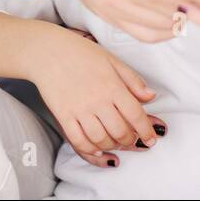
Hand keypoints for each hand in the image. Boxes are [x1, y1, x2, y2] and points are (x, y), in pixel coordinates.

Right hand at [30, 29, 168, 167]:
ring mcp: (79, 109)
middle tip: (134, 142)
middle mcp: (97, 100)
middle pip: (120, 131)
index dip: (146, 131)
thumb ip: (133, 80)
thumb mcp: (112, 60)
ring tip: (116, 143)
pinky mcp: (63, 116)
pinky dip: (89, 149)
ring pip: (101, 139)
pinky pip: (78, 140)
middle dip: (130, 141)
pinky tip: (97, 148)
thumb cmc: (81, 53)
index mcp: (112, 85)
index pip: (135, 114)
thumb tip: (151, 96)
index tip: (151, 139)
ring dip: (112, 146)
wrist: (48, 51)